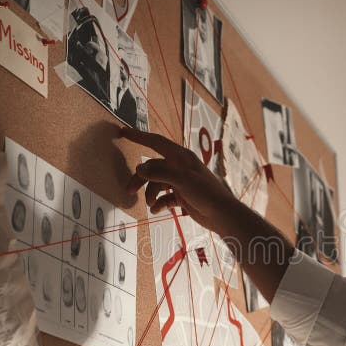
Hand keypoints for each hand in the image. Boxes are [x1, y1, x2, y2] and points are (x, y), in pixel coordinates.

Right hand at [121, 128, 237, 231]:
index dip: (139, 136)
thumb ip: (159, 173)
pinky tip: (157, 210)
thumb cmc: (206, 193)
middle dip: (140, 179)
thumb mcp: (182, 180)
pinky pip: (165, 196)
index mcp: (181, 157)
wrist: (222, 214)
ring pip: (157, 183)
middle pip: (152, 167)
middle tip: (129, 190)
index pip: (156, 142)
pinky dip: (160, 203)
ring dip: (151, 194)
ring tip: (150, 205)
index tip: (123, 131)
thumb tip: (139, 168)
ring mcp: (181, 181)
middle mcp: (180, 167)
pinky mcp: (183, 195)